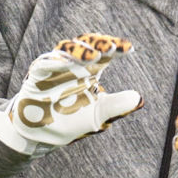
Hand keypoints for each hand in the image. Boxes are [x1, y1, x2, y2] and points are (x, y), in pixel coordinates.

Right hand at [0, 35, 142, 156]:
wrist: (39, 134)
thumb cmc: (68, 122)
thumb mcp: (96, 116)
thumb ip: (116, 106)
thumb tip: (139, 98)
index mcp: (90, 72)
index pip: (105, 54)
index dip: (116, 48)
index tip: (129, 48)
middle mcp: (74, 65)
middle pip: (87, 45)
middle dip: (99, 44)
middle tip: (112, 47)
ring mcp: (55, 67)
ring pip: (67, 50)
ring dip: (80, 51)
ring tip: (94, 56)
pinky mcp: (37, 74)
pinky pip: (45, 63)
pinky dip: (55, 62)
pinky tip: (65, 61)